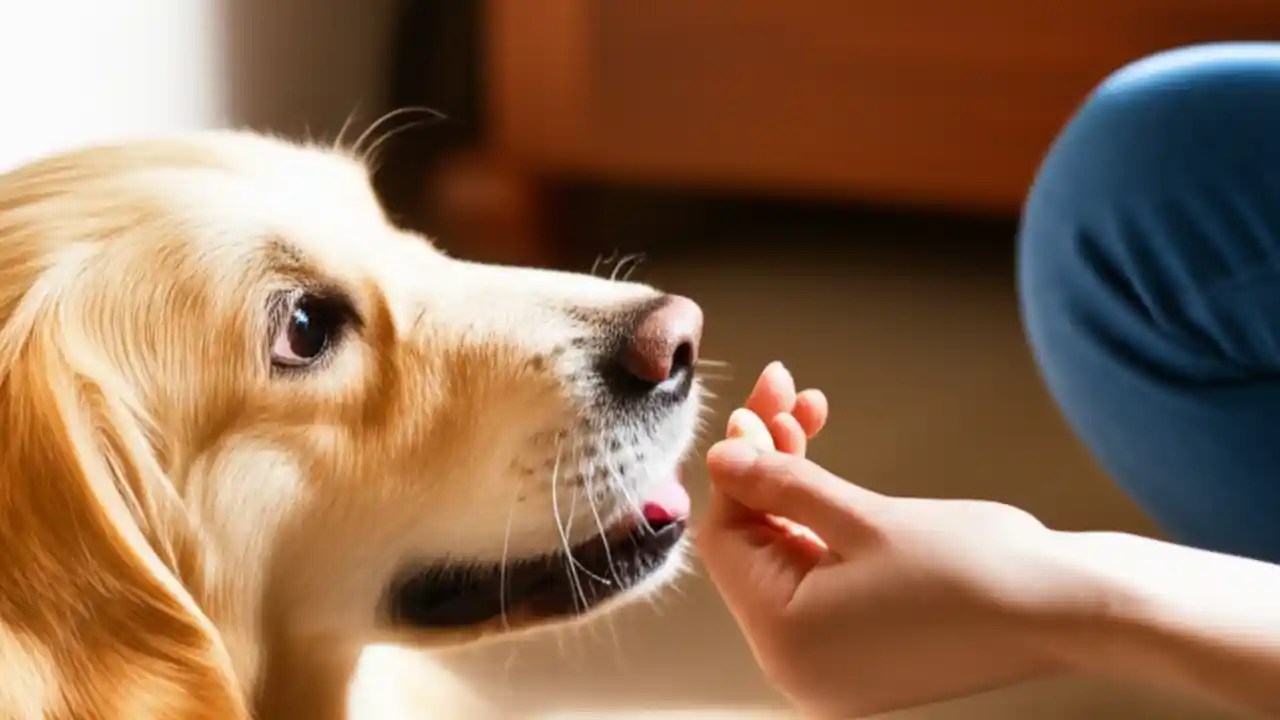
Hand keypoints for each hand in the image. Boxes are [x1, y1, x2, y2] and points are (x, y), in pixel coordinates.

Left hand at [697, 364, 1074, 717]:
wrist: (1071, 608)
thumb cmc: (978, 570)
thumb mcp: (862, 516)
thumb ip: (781, 483)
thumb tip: (722, 453)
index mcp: (786, 644)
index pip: (725, 539)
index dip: (737, 466)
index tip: (754, 407)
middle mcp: (800, 666)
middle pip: (754, 544)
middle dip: (767, 463)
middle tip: (786, 394)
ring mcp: (834, 661)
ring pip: (787, 552)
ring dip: (795, 484)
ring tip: (810, 414)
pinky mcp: (865, 647)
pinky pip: (821, 575)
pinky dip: (823, 523)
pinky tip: (829, 472)